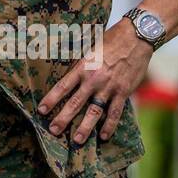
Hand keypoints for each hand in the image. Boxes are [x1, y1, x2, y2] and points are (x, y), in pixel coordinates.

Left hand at [37, 20, 150, 143]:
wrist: (136, 37)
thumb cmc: (110, 40)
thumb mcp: (89, 48)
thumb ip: (80, 64)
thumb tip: (67, 73)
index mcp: (83, 66)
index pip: (63, 86)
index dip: (51, 99)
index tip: (41, 110)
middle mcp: (94, 79)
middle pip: (75, 103)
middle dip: (63, 118)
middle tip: (53, 131)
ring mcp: (109, 87)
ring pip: (94, 112)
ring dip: (85, 127)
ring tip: (77, 140)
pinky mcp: (123, 91)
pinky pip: (115, 112)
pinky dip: (110, 125)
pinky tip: (103, 136)